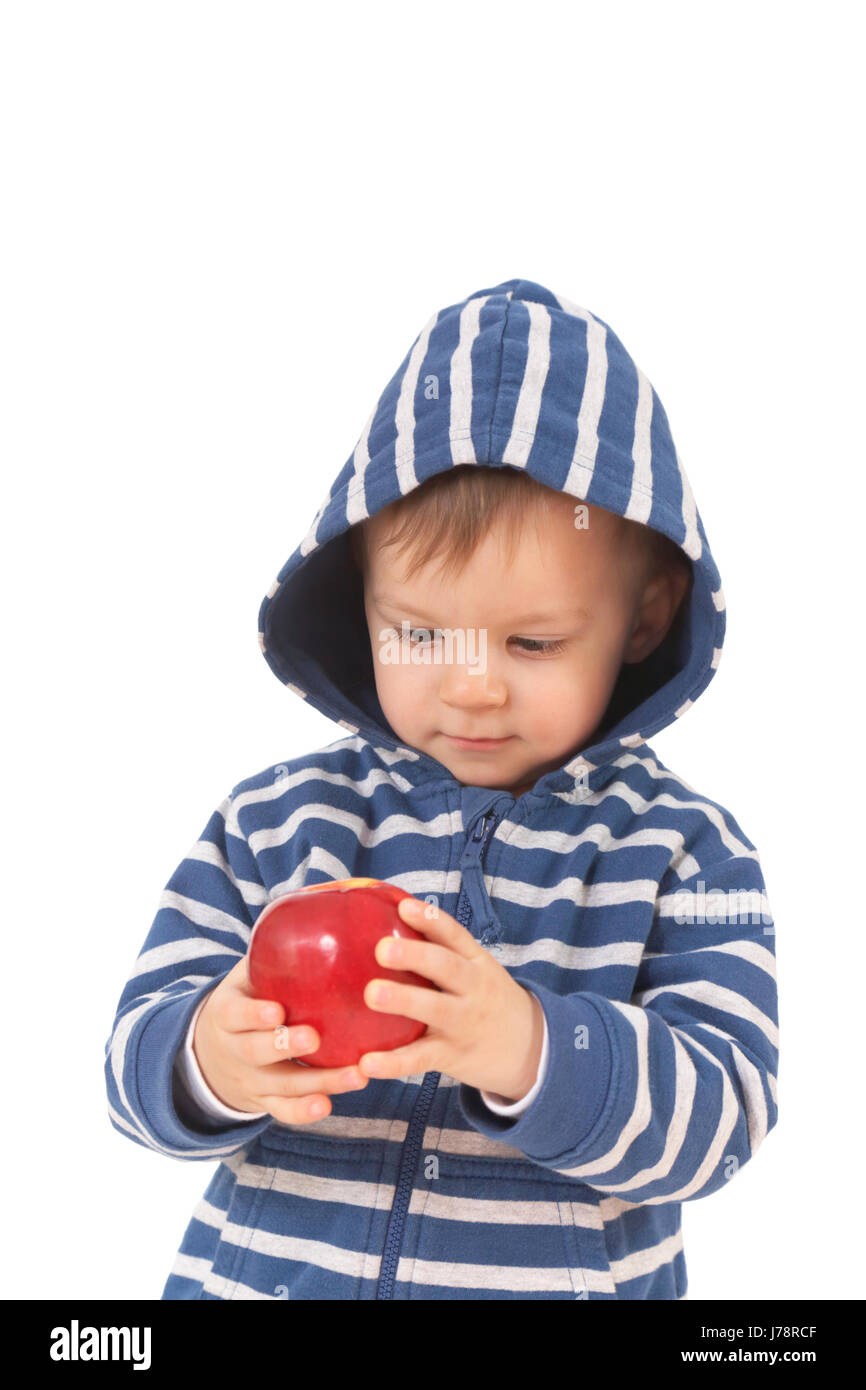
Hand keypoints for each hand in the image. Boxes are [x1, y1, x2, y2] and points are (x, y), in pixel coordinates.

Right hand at [192, 956, 368, 1124]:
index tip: (276, 1009)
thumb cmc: (247, 998)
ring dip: (315, 1083)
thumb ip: (275, 949)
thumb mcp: (247, 974)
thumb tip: (324, 899)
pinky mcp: (264, 1100)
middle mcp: (235, 1049)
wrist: (211, 1051)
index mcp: (227, 1012)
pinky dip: (303, 1111)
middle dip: (283, 1046)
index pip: (234, 1014)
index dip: (253, 1014)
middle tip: (314, 1036)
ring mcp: (250, 1079)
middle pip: (254, 1052)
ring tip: (354, 1076)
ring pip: (279, 1086)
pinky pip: (283, 1111)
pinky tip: (330, 1105)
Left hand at [357, 897, 544, 1099]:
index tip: (404, 907)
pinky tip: (367, 1063)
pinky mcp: (452, 1055)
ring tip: (371, 994)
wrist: (530, 1048)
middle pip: (446, 967)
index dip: (431, 920)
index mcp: (476, 962)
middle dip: (415, 956)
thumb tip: (386, 918)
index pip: (454, 935)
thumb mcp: (476, 970)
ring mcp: (463, 1022)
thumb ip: (440, 950)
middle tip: (382, 949)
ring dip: (403, 1000)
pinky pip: (421, 1059)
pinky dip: (394, 1063)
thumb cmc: (486, 999)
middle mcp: (473, 989)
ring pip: (434, 1009)